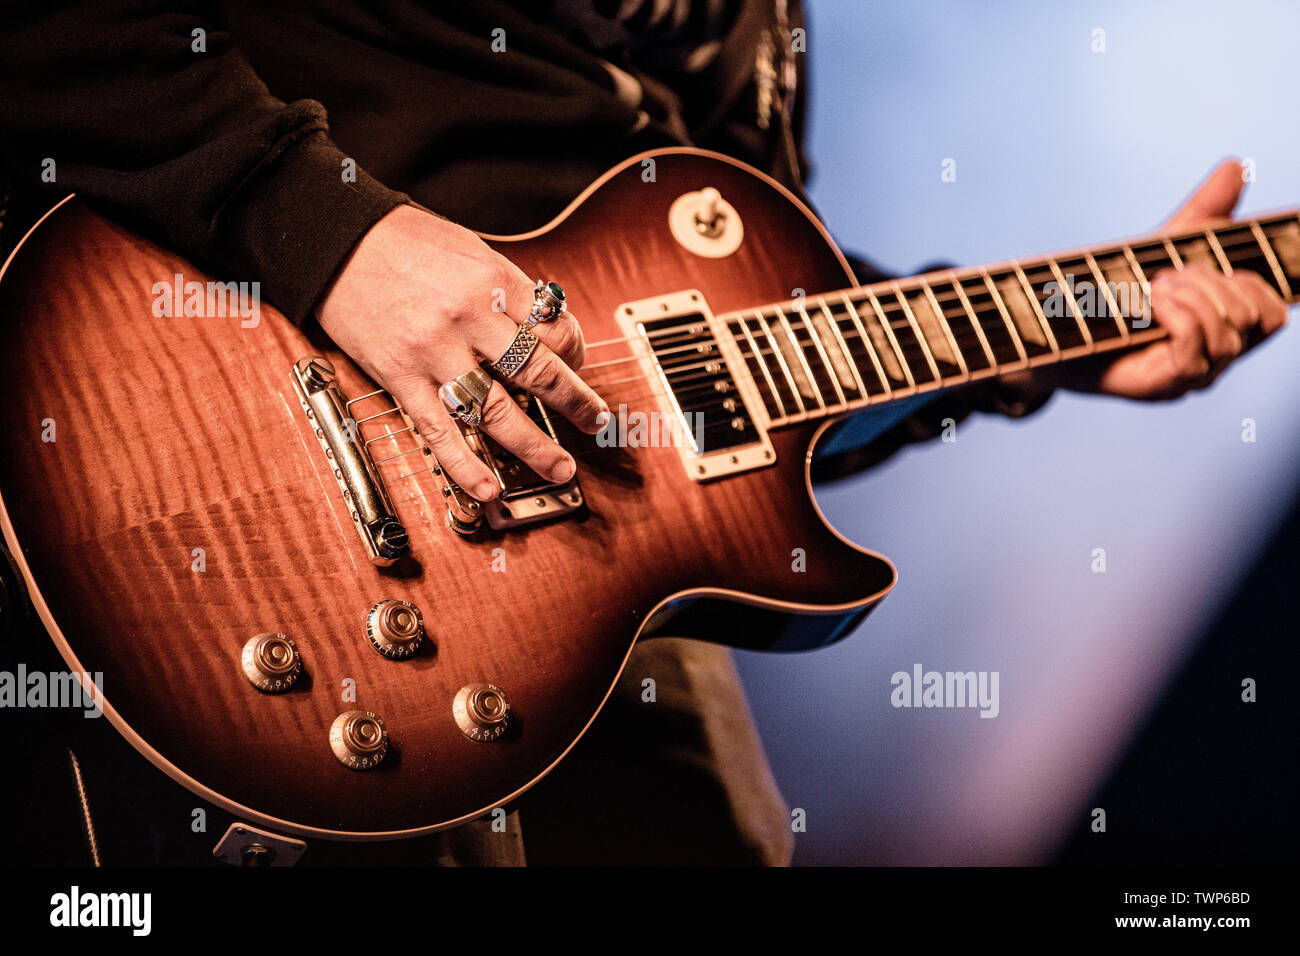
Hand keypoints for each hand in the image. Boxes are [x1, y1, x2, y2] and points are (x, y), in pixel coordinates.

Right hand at [315, 204, 607, 501]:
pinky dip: (464, 464)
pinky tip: (487, 487)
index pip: (555, 327)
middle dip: (574, 402)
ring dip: (534, 446)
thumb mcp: (471, 251)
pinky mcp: (400, 376)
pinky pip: (438, 429)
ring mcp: (433, 351)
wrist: (333, 239)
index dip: (575, 351)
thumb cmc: (404, 241)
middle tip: (595, 422)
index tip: (576, 364)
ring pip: (495, 410)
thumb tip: (546, 334)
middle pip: (538, 371)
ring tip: (560, 467)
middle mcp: (469, 317)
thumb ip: (507, 293)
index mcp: (493, 280)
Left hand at [1005, 159, 1288, 401]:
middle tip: (1167, 275)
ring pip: (1229, 333)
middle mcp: (1215, 358)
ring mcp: (1190, 377)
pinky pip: (1194, 345)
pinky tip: (1151, 300)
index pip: (1273, 312)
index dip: (1252, 283)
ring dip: (1193, 296)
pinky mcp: (1161, 385)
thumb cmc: (1113, 293)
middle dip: (1214, 282)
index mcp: (1224, 330)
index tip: (1206, 265)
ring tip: (1154, 286)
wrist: (1053, 329)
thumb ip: (1204, 210)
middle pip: (1254, 317)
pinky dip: (1178, 313)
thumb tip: (1236, 166)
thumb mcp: (1165, 245)